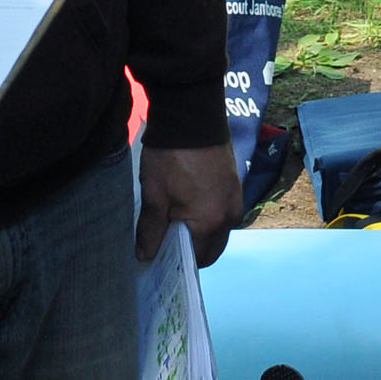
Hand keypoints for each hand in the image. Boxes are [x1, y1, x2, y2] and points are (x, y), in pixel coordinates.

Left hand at [136, 143, 239, 266]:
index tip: (160, 260)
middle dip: (191, 253)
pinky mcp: (235, 186)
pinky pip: (224, 214)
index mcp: (210, 223)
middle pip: (212, 250)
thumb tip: (145, 256)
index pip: (196, 259)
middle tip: (166, 244)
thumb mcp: (155, 195)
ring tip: (175, 223)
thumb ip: (151, 230)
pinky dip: (209, 218)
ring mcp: (235, 200)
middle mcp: (229, 216)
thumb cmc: (170, 157)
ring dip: (202, 235)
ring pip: (219, 232)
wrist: (191, 116)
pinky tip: (189, 206)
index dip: (177, 264)